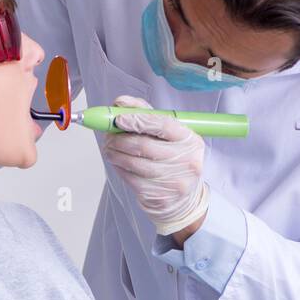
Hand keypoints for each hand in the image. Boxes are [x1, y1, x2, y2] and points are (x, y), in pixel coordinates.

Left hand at [101, 94, 208, 236]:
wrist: (183, 198)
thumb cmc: (174, 160)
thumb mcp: (169, 136)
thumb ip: (146, 114)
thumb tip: (121, 102)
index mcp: (191, 141)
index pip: (163, 125)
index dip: (138, 120)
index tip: (119, 119)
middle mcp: (187, 161)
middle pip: (144, 145)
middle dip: (120, 139)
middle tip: (108, 137)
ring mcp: (174, 180)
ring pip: (134, 163)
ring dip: (115, 154)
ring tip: (110, 149)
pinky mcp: (159, 196)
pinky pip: (131, 178)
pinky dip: (119, 168)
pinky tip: (118, 163)